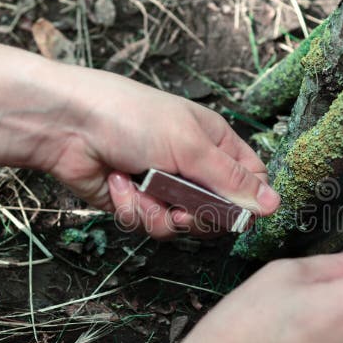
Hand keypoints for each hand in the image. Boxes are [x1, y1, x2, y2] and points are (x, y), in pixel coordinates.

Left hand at [39, 65, 279, 237]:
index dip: (247, 202)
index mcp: (214, 142)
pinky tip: (119, 185)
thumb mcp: (190, 145)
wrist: (67, 125)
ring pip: (182, 225)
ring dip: (160, 212)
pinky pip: (150, 224)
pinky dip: (133, 209)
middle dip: (198, 215)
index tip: (235, 213)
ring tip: (142, 189)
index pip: (250, 181)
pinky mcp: (137, 203)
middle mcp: (193, 166)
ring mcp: (164, 186)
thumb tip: (274, 205)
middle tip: (183, 208)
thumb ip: (232, 181)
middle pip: (218, 212)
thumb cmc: (130, 117)